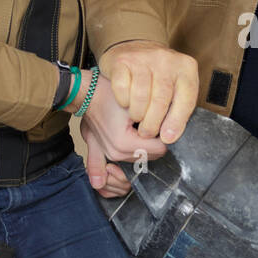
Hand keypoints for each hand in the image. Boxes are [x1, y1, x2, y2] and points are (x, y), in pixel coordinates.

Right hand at [78, 72, 166, 196]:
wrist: (88, 96)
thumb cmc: (109, 96)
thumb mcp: (136, 106)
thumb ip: (153, 122)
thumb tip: (168, 132)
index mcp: (124, 143)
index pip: (160, 149)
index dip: (165, 135)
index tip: (163, 123)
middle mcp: (116, 154)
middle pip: (152, 156)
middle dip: (157, 142)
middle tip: (153, 124)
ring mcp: (111, 156)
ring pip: (143, 158)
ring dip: (148, 147)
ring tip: (143, 129)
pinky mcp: (108, 154)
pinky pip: (130, 161)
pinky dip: (138, 152)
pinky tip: (137, 140)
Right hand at [99, 41, 198, 142]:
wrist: (133, 47)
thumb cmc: (158, 75)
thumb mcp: (176, 86)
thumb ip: (179, 107)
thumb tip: (170, 136)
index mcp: (186, 67)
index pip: (187, 98)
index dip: (177, 121)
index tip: (168, 138)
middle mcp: (166, 59)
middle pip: (162, 99)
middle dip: (153, 123)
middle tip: (146, 133)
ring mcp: (143, 58)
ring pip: (141, 96)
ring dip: (137, 114)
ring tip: (137, 118)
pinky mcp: (122, 61)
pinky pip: (122, 89)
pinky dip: (123, 101)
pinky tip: (126, 103)